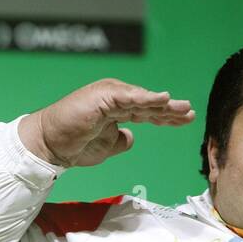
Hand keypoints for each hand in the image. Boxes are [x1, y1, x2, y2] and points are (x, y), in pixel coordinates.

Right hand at [18, 78, 195, 168]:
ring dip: (162, 102)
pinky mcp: (101, 97)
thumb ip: (121, 141)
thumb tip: (132, 138)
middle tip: (189, 112)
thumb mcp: (107, 146)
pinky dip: (145, 98)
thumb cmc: (76, 145)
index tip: (186, 119)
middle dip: (170, 109)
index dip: (166, 115)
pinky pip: (128, 98)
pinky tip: (162, 99)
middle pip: (148, 103)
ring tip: (180, 106)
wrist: (52, 145)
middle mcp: (114, 97)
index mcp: (117, 107)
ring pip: (141, 99)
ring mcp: (108, 95)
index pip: (147, 111)